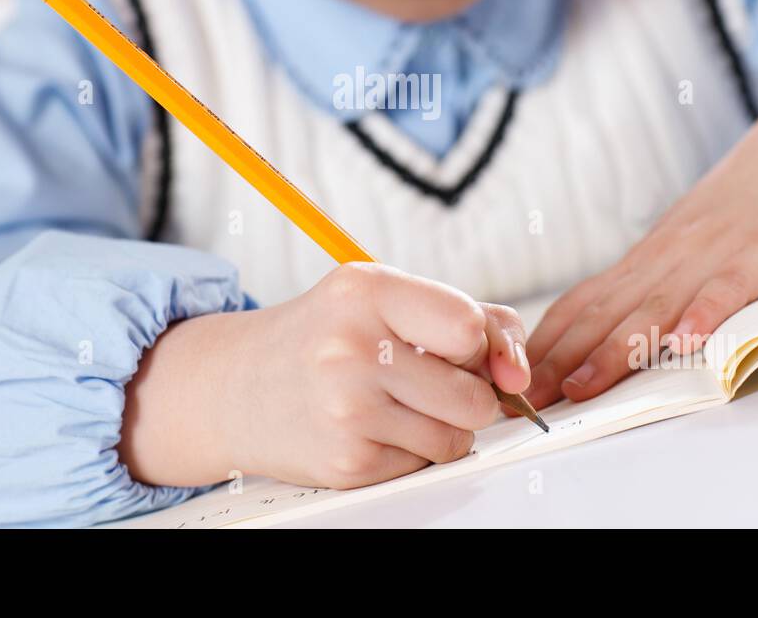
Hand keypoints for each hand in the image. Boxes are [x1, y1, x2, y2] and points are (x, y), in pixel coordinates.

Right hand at [233, 263, 529, 488]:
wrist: (237, 386)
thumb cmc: (327, 335)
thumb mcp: (387, 297)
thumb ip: (472, 319)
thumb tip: (519, 376)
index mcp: (367, 291)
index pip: (470, 327)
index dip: (481, 345)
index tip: (461, 347)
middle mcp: (353, 349)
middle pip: (475, 396)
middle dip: (467, 394)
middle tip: (425, 378)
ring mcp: (347, 411)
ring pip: (457, 439)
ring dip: (442, 427)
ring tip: (395, 402)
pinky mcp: (347, 464)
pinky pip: (423, 466)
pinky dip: (411, 452)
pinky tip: (372, 427)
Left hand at [520, 72, 757, 408]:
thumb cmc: (752, 203)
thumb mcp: (694, 245)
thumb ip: (660, 285)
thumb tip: (615, 335)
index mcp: (650, 257)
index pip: (581, 305)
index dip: (544, 347)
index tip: (510, 385)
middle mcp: (669, 255)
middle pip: (604, 312)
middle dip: (558, 360)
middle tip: (521, 402)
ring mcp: (714, 251)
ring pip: (655, 305)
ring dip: (615, 349)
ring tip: (581, 387)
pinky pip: (730, 287)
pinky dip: (704, 314)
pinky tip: (683, 343)